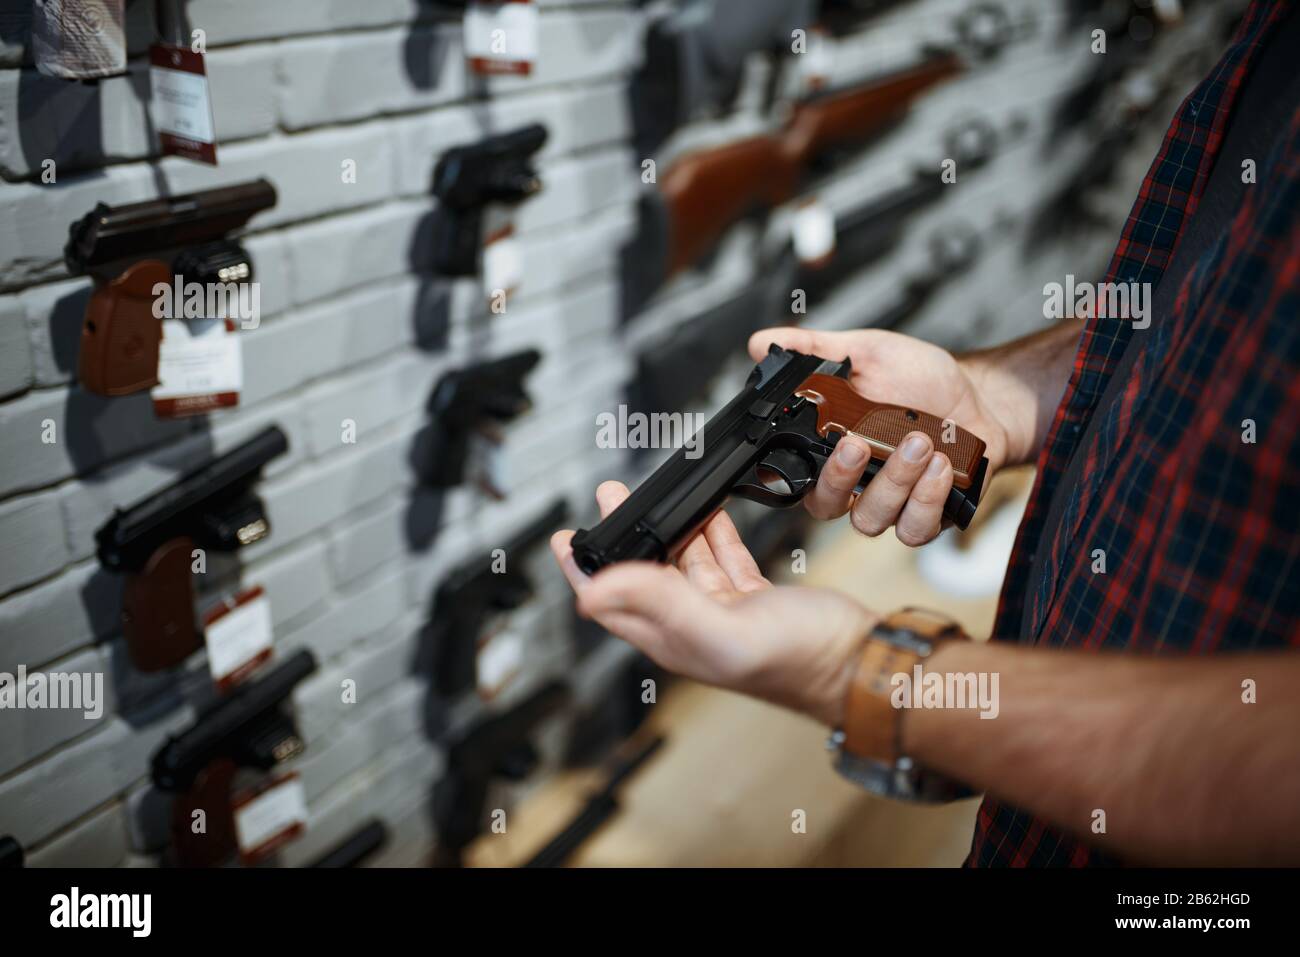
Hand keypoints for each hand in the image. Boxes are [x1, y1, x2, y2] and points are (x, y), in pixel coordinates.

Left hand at [551, 481, 876, 726]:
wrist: (861, 661)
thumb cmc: (801, 662)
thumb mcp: (722, 629)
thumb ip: (661, 604)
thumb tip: (596, 590)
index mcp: (674, 638)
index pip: (612, 603)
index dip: (585, 571)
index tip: (567, 538)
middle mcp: (692, 626)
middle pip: (642, 574)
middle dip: (622, 536)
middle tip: (608, 499)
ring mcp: (724, 611)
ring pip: (681, 561)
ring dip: (664, 527)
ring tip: (645, 496)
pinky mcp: (754, 597)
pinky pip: (721, 558)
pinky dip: (711, 532)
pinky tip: (707, 513)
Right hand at [749, 327, 1014, 545]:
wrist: (980, 396)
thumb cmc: (921, 379)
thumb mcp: (866, 352)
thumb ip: (814, 350)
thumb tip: (762, 343)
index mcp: (829, 449)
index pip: (795, 474)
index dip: (792, 470)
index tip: (813, 439)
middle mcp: (854, 484)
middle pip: (825, 506)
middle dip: (840, 477)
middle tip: (859, 444)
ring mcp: (889, 504)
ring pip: (870, 518)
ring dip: (893, 482)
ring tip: (918, 442)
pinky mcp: (926, 517)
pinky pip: (914, 528)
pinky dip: (926, 500)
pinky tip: (941, 467)